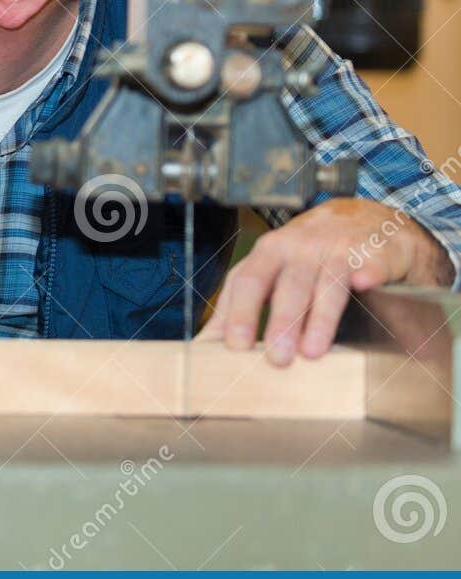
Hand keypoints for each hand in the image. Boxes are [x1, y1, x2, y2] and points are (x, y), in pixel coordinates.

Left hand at [199, 197, 452, 365]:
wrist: (363, 219)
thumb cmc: (309, 253)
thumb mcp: (270, 270)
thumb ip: (241, 303)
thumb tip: (205, 346)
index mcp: (268, 252)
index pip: (247, 283)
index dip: (239, 314)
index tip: (234, 348)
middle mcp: (300, 248)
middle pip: (286, 286)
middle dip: (279, 322)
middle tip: (276, 359)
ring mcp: (337, 249)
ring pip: (327, 284)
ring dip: (319, 318)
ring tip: (312, 352)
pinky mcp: (372, 253)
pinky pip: (370, 266)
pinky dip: (368, 275)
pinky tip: (365, 286)